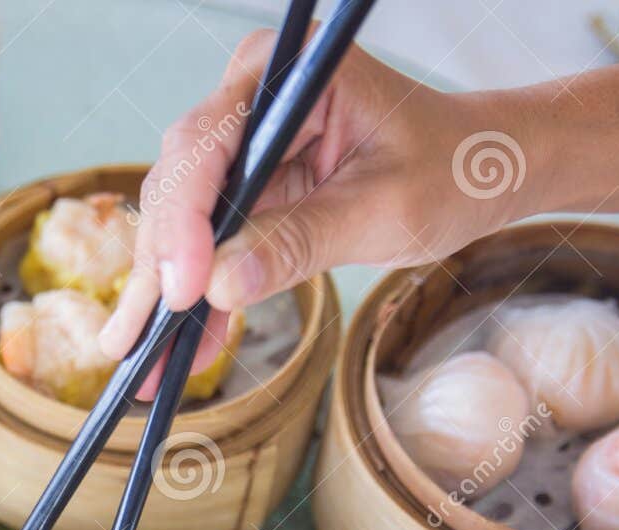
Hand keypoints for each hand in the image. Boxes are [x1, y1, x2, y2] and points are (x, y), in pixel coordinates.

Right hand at [99, 32, 529, 392]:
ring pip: (181, 225)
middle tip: (135, 347)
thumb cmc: (453, 168)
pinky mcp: (249, 189)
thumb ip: (300, 243)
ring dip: (164, 298)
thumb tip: (220, 287)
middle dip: (158, 272)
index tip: (184, 292)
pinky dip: (198, 300)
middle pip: (179, 188)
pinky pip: (208, 248)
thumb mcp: (384, 211)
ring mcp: (244, 146)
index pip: (206, 145)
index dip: (184, 223)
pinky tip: (182, 352)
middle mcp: (250, 99)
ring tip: (144, 366)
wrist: (483, 169)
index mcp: (287, 74)